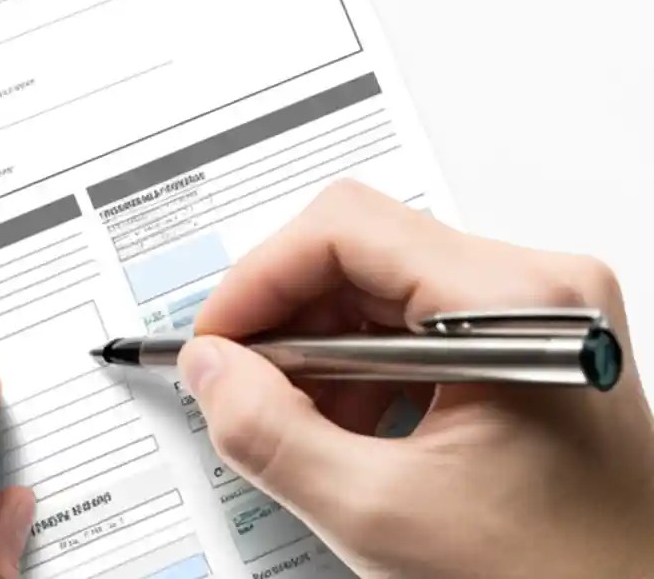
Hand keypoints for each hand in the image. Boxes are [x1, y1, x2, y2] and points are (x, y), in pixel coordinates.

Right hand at [179, 180, 653, 577]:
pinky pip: (411, 324)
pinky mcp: (523, 343)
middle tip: (240, 384)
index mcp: (515, 305)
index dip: (259, 280)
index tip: (217, 339)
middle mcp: (535, 287)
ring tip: (302, 424)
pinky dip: (359, 371)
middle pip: (359, 249)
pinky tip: (351, 430)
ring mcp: (534, 312)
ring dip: (318, 351)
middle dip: (285, 320)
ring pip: (378, 287)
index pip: (345, 228)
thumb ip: (271, 435)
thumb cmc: (560, 578)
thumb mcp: (383, 515)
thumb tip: (212, 371)